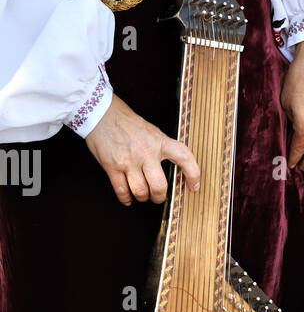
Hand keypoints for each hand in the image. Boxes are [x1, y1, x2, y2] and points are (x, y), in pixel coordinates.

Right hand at [85, 95, 199, 205]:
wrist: (101, 113)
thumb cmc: (127, 122)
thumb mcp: (152, 131)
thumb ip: (162, 147)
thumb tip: (173, 166)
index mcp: (159, 141)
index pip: (184, 157)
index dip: (193, 174)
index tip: (194, 186)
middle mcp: (145, 152)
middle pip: (159, 186)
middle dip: (160, 197)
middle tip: (158, 196)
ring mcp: (128, 161)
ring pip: (141, 192)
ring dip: (143, 197)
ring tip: (142, 194)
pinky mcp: (112, 166)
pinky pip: (122, 191)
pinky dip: (126, 199)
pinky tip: (128, 197)